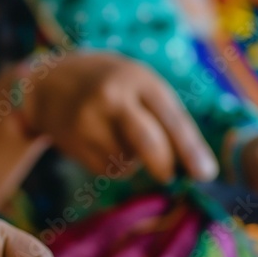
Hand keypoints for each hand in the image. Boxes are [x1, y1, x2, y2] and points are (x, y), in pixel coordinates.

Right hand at [24, 52, 217, 182]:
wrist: (52, 82)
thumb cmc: (113, 85)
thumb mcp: (140, 84)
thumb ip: (165, 116)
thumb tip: (193, 166)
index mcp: (139, 80)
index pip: (171, 119)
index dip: (191, 150)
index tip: (206, 174)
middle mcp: (112, 98)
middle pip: (147, 142)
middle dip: (164, 165)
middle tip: (169, 176)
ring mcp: (89, 120)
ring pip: (127, 161)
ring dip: (133, 161)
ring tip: (121, 138)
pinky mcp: (73, 142)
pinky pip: (106, 169)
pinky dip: (113, 165)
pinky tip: (103, 144)